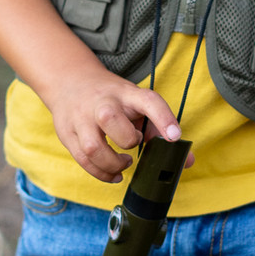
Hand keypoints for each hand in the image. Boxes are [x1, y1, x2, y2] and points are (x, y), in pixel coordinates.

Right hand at [46, 67, 192, 182]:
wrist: (71, 81)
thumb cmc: (112, 98)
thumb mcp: (134, 102)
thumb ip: (159, 129)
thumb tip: (186, 160)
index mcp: (125, 93)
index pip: (147, 100)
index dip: (163, 117)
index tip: (175, 136)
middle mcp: (101, 103)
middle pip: (110, 118)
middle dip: (127, 139)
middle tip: (135, 143)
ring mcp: (81, 118)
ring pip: (93, 146)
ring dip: (112, 163)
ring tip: (125, 163)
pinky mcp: (68, 134)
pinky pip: (83, 160)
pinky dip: (101, 174)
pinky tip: (113, 174)